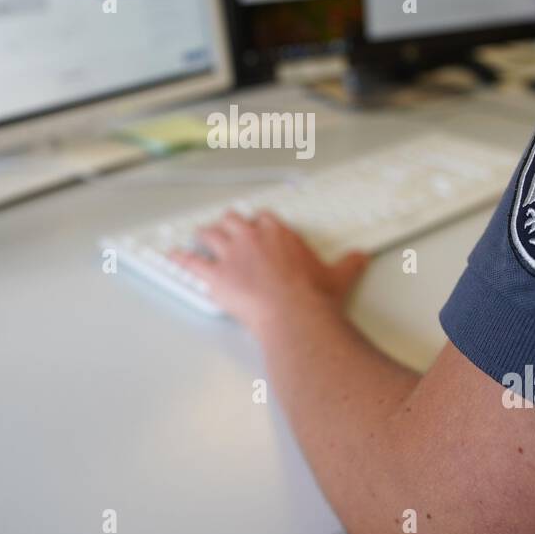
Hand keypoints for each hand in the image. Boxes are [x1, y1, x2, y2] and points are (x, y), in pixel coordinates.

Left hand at [168, 210, 369, 332]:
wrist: (294, 313)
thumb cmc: (314, 297)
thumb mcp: (338, 276)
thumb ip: (349, 264)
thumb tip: (360, 258)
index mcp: (280, 234)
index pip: (265, 219)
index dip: (260, 224)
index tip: (259, 228)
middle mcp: (253, 239)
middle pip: (234, 221)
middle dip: (229, 224)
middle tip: (226, 227)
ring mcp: (232, 255)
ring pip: (211, 235)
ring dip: (204, 234)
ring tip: (199, 234)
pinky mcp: (216, 276)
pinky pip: (192, 263)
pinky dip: (182, 259)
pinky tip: (174, 256)